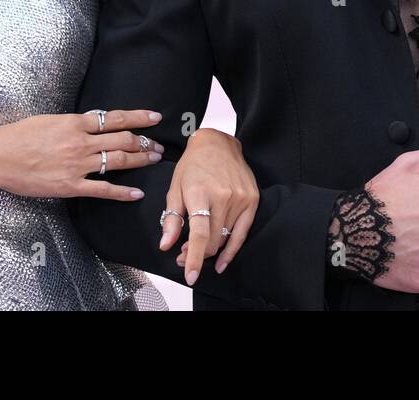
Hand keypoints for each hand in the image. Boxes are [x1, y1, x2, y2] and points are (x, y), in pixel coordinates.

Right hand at [0, 109, 164, 200]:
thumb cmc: (17, 136)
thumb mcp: (48, 120)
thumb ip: (73, 123)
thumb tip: (91, 123)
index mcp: (75, 123)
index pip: (115, 119)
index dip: (138, 118)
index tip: (155, 117)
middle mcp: (80, 142)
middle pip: (122, 140)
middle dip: (144, 143)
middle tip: (159, 146)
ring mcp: (76, 165)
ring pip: (117, 161)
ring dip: (139, 161)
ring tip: (154, 160)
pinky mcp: (70, 186)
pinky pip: (102, 189)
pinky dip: (121, 191)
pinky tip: (136, 192)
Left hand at [159, 127, 258, 285]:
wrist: (217, 143)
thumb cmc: (192, 165)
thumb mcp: (175, 188)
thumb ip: (171, 218)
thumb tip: (166, 245)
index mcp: (200, 192)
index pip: (200, 234)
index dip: (195, 258)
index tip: (190, 276)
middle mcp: (223, 196)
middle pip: (213, 240)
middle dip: (197, 254)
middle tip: (183, 254)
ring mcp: (240, 198)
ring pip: (226, 238)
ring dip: (211, 251)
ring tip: (196, 250)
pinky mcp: (252, 199)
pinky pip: (243, 232)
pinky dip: (232, 250)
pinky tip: (222, 261)